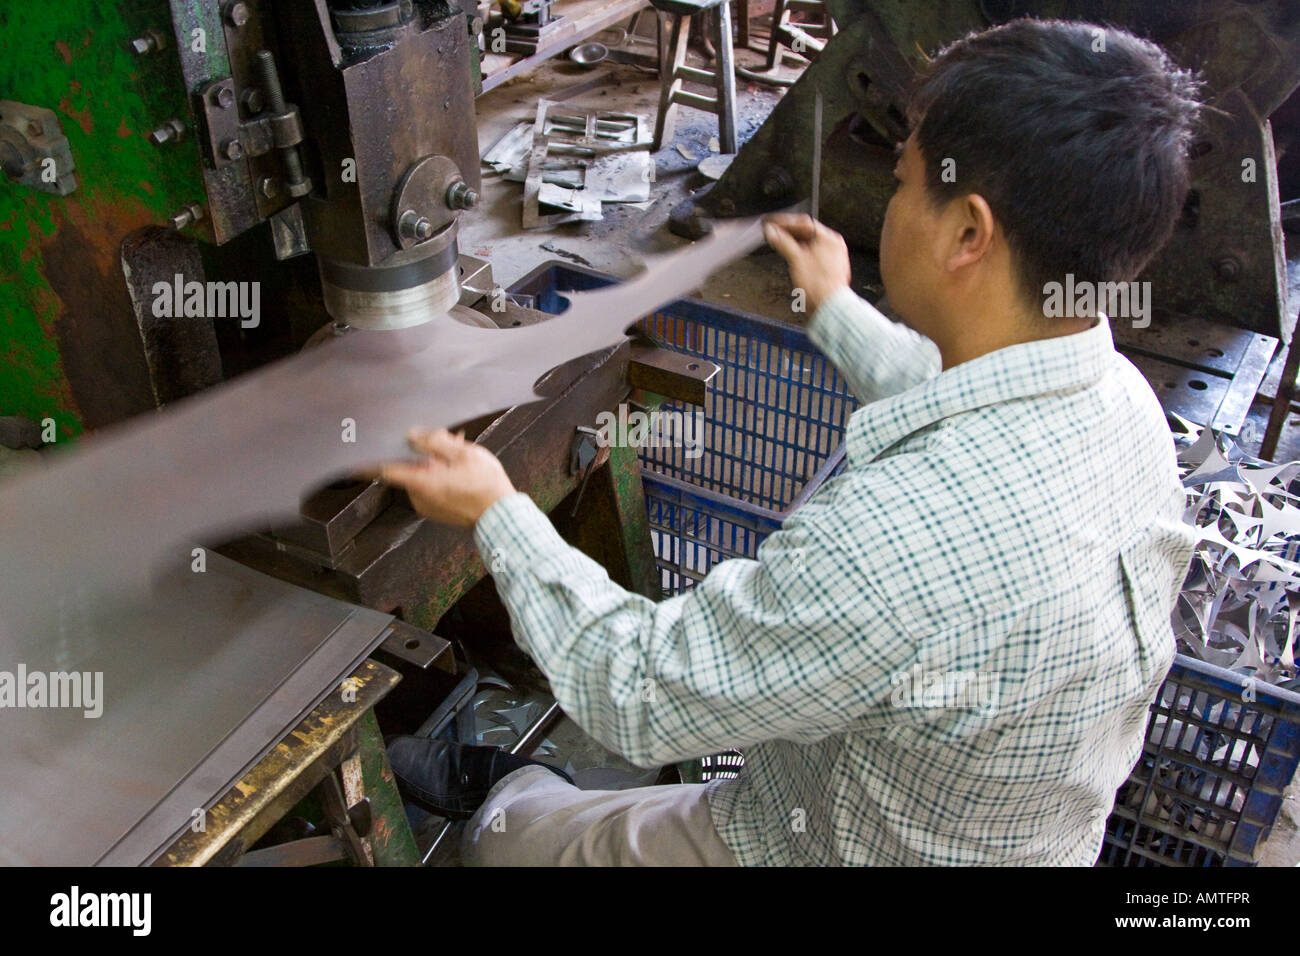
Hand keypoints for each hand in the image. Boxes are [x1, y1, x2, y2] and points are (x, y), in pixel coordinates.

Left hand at [378, 428, 515, 527]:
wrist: (501, 517)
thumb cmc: (486, 485)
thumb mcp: (465, 454)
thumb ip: (436, 442)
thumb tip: (412, 434)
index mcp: (423, 481)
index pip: (385, 469)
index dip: (371, 459)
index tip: (359, 451)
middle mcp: (419, 496)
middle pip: (408, 468)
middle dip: (423, 453)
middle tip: (446, 442)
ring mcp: (426, 505)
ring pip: (421, 477)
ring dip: (434, 464)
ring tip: (459, 458)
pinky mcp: (434, 510)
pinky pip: (429, 488)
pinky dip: (439, 477)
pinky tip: (459, 472)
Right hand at [763, 213, 850, 314]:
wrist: (828, 308)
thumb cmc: (819, 286)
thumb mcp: (796, 259)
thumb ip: (783, 242)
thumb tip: (772, 232)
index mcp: (830, 239)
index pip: (804, 223)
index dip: (785, 222)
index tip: (772, 223)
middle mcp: (834, 246)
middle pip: (807, 233)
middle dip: (789, 233)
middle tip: (773, 232)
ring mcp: (832, 258)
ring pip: (809, 245)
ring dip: (794, 244)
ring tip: (779, 244)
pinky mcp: (828, 270)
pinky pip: (812, 256)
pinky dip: (800, 255)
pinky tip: (792, 258)